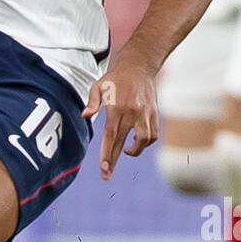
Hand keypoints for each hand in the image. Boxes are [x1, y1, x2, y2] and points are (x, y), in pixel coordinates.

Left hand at [82, 51, 159, 179]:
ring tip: (126, 151)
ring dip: (134, 150)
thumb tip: (85, 116)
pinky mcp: (155, 114)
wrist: (139, 66)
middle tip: (106, 175)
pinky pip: (152, 134)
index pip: (111, 136)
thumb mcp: (98, 86)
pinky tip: (136, 141)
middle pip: (123, 142)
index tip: (103, 169)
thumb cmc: (115, 78)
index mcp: (117, 107)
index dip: (107, 154)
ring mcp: (146, 114)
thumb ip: (92, 102)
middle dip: (113, 160)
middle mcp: (133, 112)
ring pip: (144, 140)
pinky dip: (145, 142)